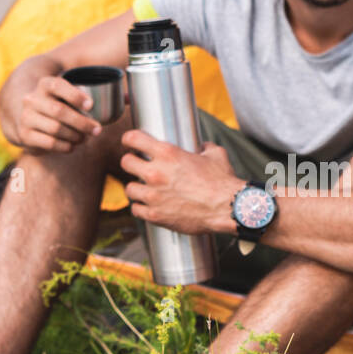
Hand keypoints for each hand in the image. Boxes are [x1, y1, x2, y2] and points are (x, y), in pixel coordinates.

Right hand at [10, 73, 102, 152]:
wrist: (28, 121)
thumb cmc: (59, 107)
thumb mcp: (67, 96)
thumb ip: (95, 96)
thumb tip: (127, 98)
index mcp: (44, 85)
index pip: (58, 85)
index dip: (75, 95)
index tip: (91, 105)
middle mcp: (32, 99)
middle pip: (59, 111)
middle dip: (82, 122)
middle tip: (97, 130)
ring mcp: (26, 117)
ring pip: (56, 129)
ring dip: (75, 136)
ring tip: (85, 138)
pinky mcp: (25, 135)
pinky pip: (50, 143)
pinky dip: (66, 146)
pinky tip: (72, 145)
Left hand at [119, 128, 243, 234]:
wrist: (227, 207)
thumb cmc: (222, 182)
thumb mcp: (215, 155)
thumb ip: (205, 147)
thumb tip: (203, 146)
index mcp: (168, 153)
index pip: (134, 138)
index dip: (129, 139)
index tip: (130, 142)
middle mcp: (156, 173)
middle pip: (126, 162)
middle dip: (131, 163)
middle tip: (138, 166)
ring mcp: (153, 195)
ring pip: (129, 188)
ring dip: (136, 188)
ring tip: (144, 189)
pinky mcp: (155, 215)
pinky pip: (136, 209)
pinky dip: (141, 207)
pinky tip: (148, 206)